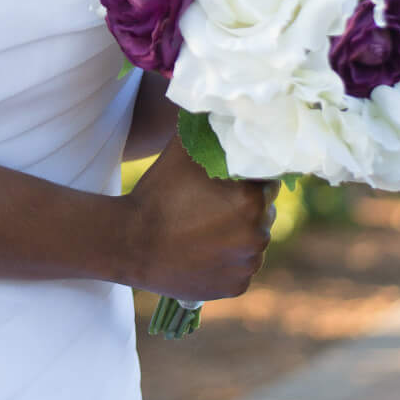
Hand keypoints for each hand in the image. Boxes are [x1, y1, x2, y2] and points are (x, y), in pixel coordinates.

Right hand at [119, 136, 275, 301]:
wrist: (129, 244)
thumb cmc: (156, 194)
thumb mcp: (181, 152)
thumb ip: (209, 131)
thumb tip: (224, 111)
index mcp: (251, 200)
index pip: (270, 181)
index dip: (251, 178)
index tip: (230, 180)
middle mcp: (257, 235)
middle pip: (264, 212)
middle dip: (246, 206)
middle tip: (212, 203)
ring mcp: (247, 265)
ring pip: (254, 241)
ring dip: (239, 234)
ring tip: (204, 228)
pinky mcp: (236, 287)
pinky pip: (241, 267)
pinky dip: (228, 260)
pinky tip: (202, 250)